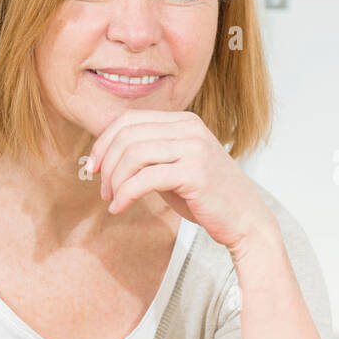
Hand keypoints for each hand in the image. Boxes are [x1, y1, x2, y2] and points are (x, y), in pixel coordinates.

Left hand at [86, 109, 276, 256]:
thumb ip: (148, 154)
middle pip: (127, 135)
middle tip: (102, 189)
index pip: (129, 119)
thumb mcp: (175, 166)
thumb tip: (104, 154)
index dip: (104, 142)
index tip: (93, 167)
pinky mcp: (194, 173)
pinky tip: (120, 207)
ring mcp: (194, 149)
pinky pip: (144, 179)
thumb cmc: (207, 197)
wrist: (245, 220)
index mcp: (184, 121)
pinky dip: (125, 194)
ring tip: (112, 199)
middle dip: (106, 164)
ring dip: (114, 181)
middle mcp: (190, 128)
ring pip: (133, 155)